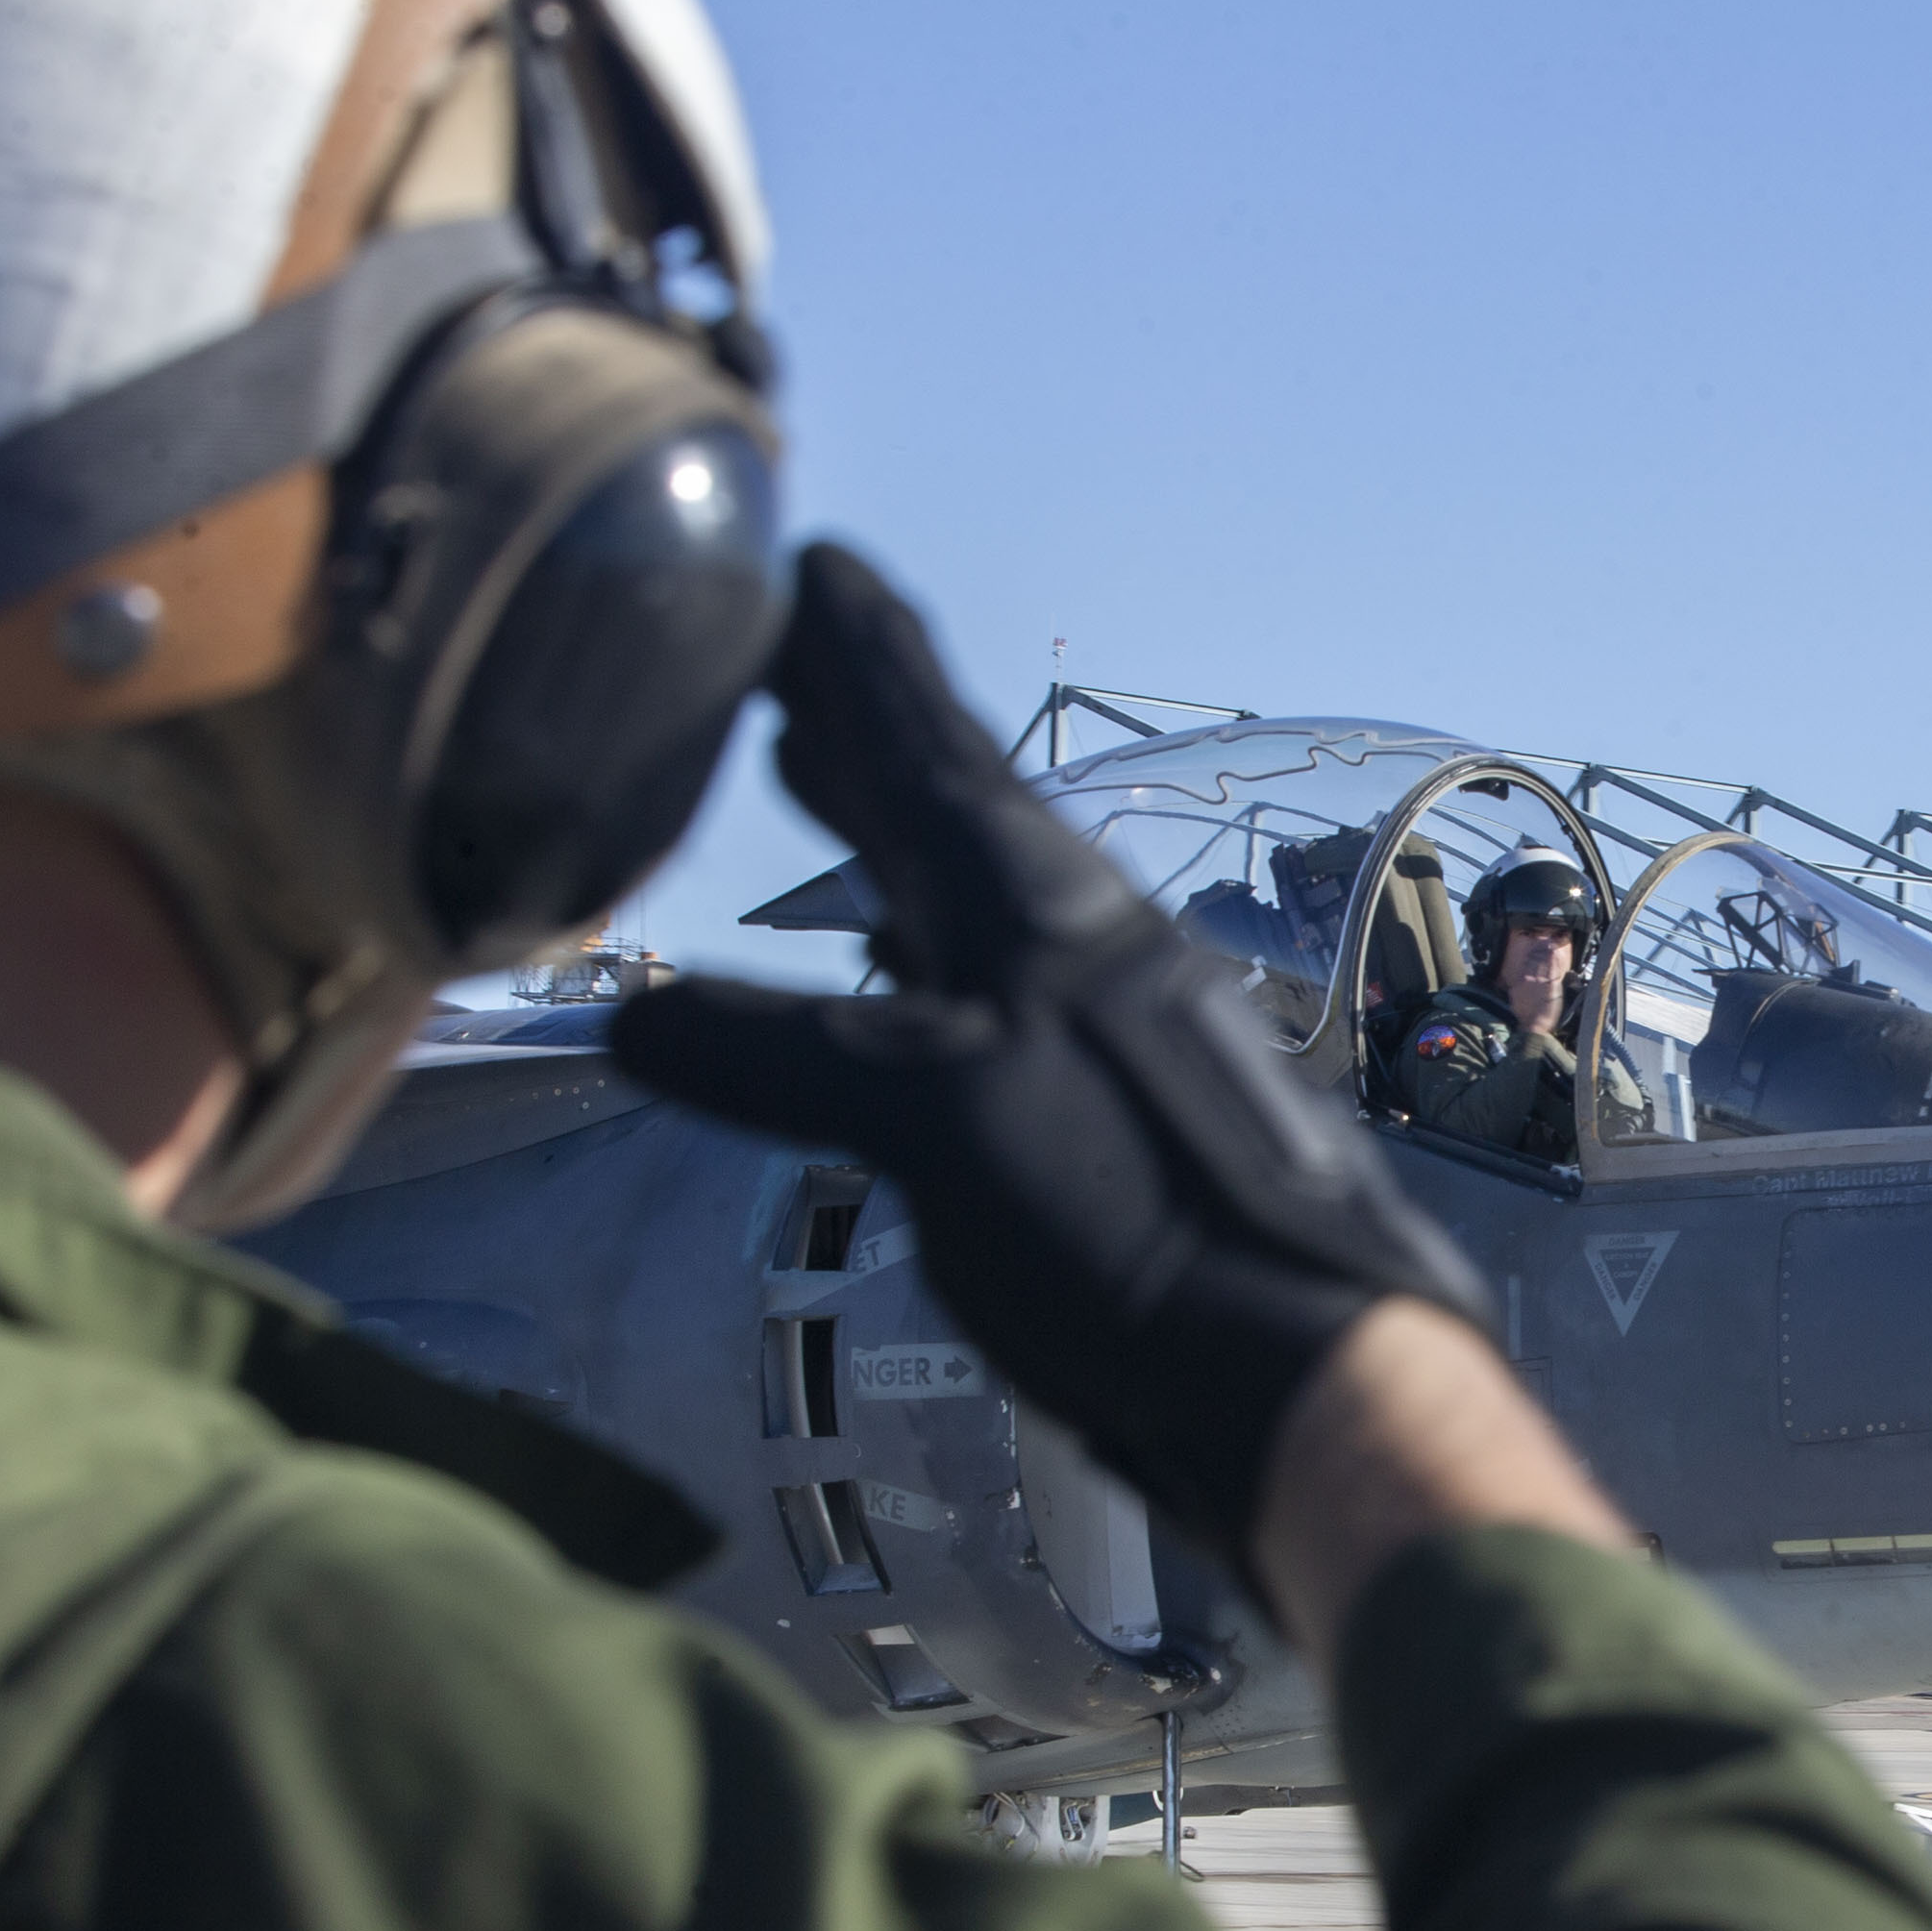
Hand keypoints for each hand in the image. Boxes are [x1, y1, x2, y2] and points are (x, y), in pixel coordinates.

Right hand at [616, 544, 1497, 1595]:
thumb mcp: (941, 1125)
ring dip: (886, 827)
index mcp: (1039, 914)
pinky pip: (977, 989)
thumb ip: (790, 1061)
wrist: (1294, 1370)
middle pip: (944, 803)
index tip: (809, 560)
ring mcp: (1088, 1031)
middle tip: (786, 645)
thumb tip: (638, 1021)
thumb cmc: (1139, 1226)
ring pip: (961, 892)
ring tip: (811, 767)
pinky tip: (894, 962)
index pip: (931, 749)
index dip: (862, 661)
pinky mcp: (1092, 1120)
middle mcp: (1071, 949)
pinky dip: (915, 948)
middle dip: (860, 724)